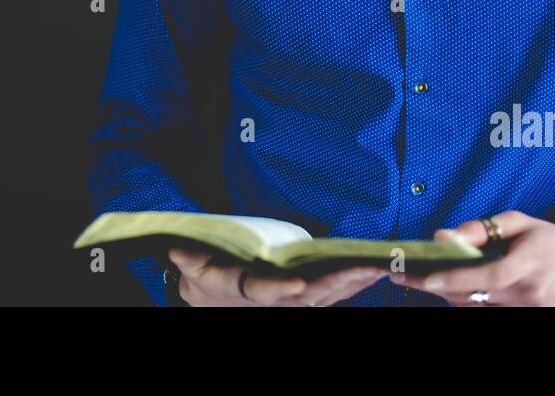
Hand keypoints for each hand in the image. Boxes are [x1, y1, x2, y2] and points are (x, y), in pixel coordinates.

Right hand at [167, 247, 385, 306]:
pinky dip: (350, 287)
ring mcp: (288, 304)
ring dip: (350, 284)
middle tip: (363, 268)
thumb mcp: (191, 264)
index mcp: (243, 291)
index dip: (282, 289)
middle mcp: (271, 303)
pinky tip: (371, 275)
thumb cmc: (203, 274)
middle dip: (336, 283)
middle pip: (307, 298)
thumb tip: (178, 249)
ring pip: (324, 298)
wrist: (208, 298)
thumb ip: (189, 257)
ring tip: (376, 269)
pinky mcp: (300, 301)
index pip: (265, 292)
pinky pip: (328, 297)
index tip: (300, 283)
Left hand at [388, 210, 554, 305]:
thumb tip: (445, 236)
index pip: (489, 277)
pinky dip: (468, 302)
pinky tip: (451, 289)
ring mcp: (528, 312)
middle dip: (437, 287)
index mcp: (529, 265)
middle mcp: (528, 294)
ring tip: (422, 279)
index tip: (428, 277)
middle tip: (405, 275)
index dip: (457, 279)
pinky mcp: (527, 319)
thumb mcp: (520, 222)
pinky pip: (488, 313)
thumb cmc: (550, 240)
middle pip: (474, 297)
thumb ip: (483, 228)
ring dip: (449, 295)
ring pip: (477, 308)